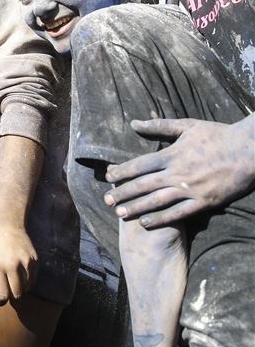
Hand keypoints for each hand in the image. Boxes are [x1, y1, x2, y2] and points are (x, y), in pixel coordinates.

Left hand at [0, 224, 37, 305]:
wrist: (8, 227)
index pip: (3, 294)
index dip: (1, 301)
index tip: (0, 301)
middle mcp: (13, 266)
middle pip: (17, 294)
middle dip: (12, 296)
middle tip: (8, 292)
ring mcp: (26, 263)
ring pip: (27, 288)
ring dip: (20, 289)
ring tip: (14, 281)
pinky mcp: (35, 261)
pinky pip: (33, 280)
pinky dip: (28, 282)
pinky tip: (21, 275)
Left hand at [103, 115, 254, 227]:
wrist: (250, 150)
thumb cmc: (218, 135)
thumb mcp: (187, 125)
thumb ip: (159, 126)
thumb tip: (134, 123)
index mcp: (172, 154)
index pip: (139, 165)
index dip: (122, 172)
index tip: (108, 178)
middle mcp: (177, 173)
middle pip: (143, 185)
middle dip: (123, 193)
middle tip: (106, 201)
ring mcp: (191, 189)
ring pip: (157, 201)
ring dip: (136, 208)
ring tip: (120, 213)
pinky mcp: (204, 201)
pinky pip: (178, 213)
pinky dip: (161, 219)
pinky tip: (146, 223)